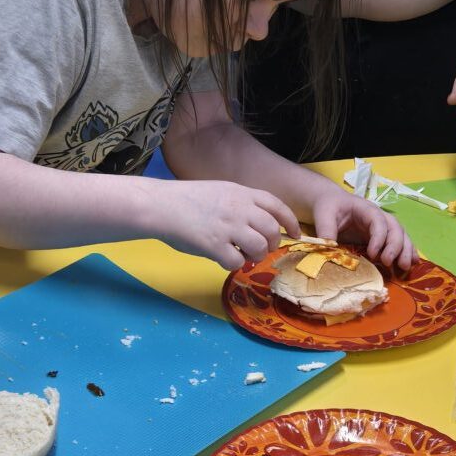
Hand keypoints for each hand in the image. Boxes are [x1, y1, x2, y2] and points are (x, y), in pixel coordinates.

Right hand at [159, 180, 299, 268]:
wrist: (160, 205)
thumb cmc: (186, 200)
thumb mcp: (220, 191)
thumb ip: (241, 205)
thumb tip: (258, 227)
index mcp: (241, 193)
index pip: (276, 206)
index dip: (289, 221)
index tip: (295, 233)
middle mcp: (239, 208)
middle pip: (272, 230)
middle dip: (271, 243)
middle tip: (260, 249)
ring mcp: (228, 227)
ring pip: (260, 247)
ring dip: (255, 255)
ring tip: (241, 254)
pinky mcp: (214, 246)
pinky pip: (237, 262)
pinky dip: (233, 264)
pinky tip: (222, 258)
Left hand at [312, 186, 416, 270]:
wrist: (332, 203)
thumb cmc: (329, 207)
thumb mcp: (323, 215)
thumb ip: (326, 230)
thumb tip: (327, 249)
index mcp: (365, 209)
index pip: (378, 221)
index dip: (379, 238)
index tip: (373, 254)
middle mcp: (379, 217)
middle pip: (395, 228)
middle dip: (396, 246)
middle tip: (390, 263)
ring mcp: (383, 226)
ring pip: (402, 235)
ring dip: (406, 250)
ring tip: (405, 267)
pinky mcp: (383, 236)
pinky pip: (400, 242)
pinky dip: (407, 251)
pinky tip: (412, 264)